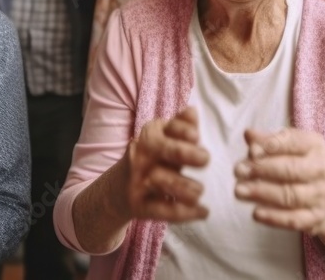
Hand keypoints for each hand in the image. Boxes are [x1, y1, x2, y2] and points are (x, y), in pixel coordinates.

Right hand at [124, 107, 209, 222]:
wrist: (118, 190)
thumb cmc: (154, 160)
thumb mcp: (165, 141)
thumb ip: (181, 127)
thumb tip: (192, 111)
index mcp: (151, 134)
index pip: (166, 127)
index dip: (182, 130)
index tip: (197, 136)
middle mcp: (141, 154)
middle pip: (160, 149)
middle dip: (183, 152)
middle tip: (205, 159)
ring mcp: (137, 180)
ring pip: (159, 180)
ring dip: (184, 187)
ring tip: (200, 192)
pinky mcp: (137, 205)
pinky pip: (160, 209)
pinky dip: (184, 213)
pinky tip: (203, 212)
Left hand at [233, 128, 324, 239]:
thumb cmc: (304, 167)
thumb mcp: (293, 148)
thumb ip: (270, 141)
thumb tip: (249, 135)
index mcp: (315, 146)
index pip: (294, 142)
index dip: (272, 145)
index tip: (251, 149)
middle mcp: (321, 170)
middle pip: (291, 169)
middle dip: (262, 169)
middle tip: (239, 170)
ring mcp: (320, 196)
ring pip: (290, 195)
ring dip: (262, 192)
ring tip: (239, 190)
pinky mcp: (315, 218)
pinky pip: (294, 219)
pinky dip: (274, 217)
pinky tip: (256, 213)